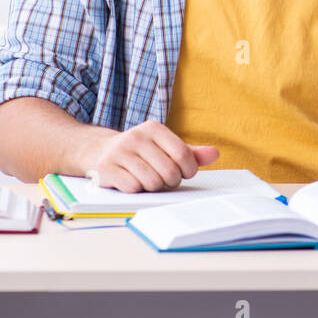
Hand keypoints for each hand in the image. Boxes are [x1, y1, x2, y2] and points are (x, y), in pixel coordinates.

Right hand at [90, 120, 218, 192]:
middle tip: (163, 177)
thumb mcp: (165, 147)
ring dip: (153, 187)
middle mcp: (136, 137)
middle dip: (170, 181)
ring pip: (152, 182)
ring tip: (147, 178)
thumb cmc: (142, 152)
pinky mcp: (106, 168)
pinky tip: (131, 181)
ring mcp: (119, 152)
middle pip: (169, 171)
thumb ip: (191, 152)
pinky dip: (136, 190)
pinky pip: (134, 188)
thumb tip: (215, 154)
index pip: (183, 154)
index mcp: (154, 128)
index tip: (184, 172)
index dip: (188, 170)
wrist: (102, 151)